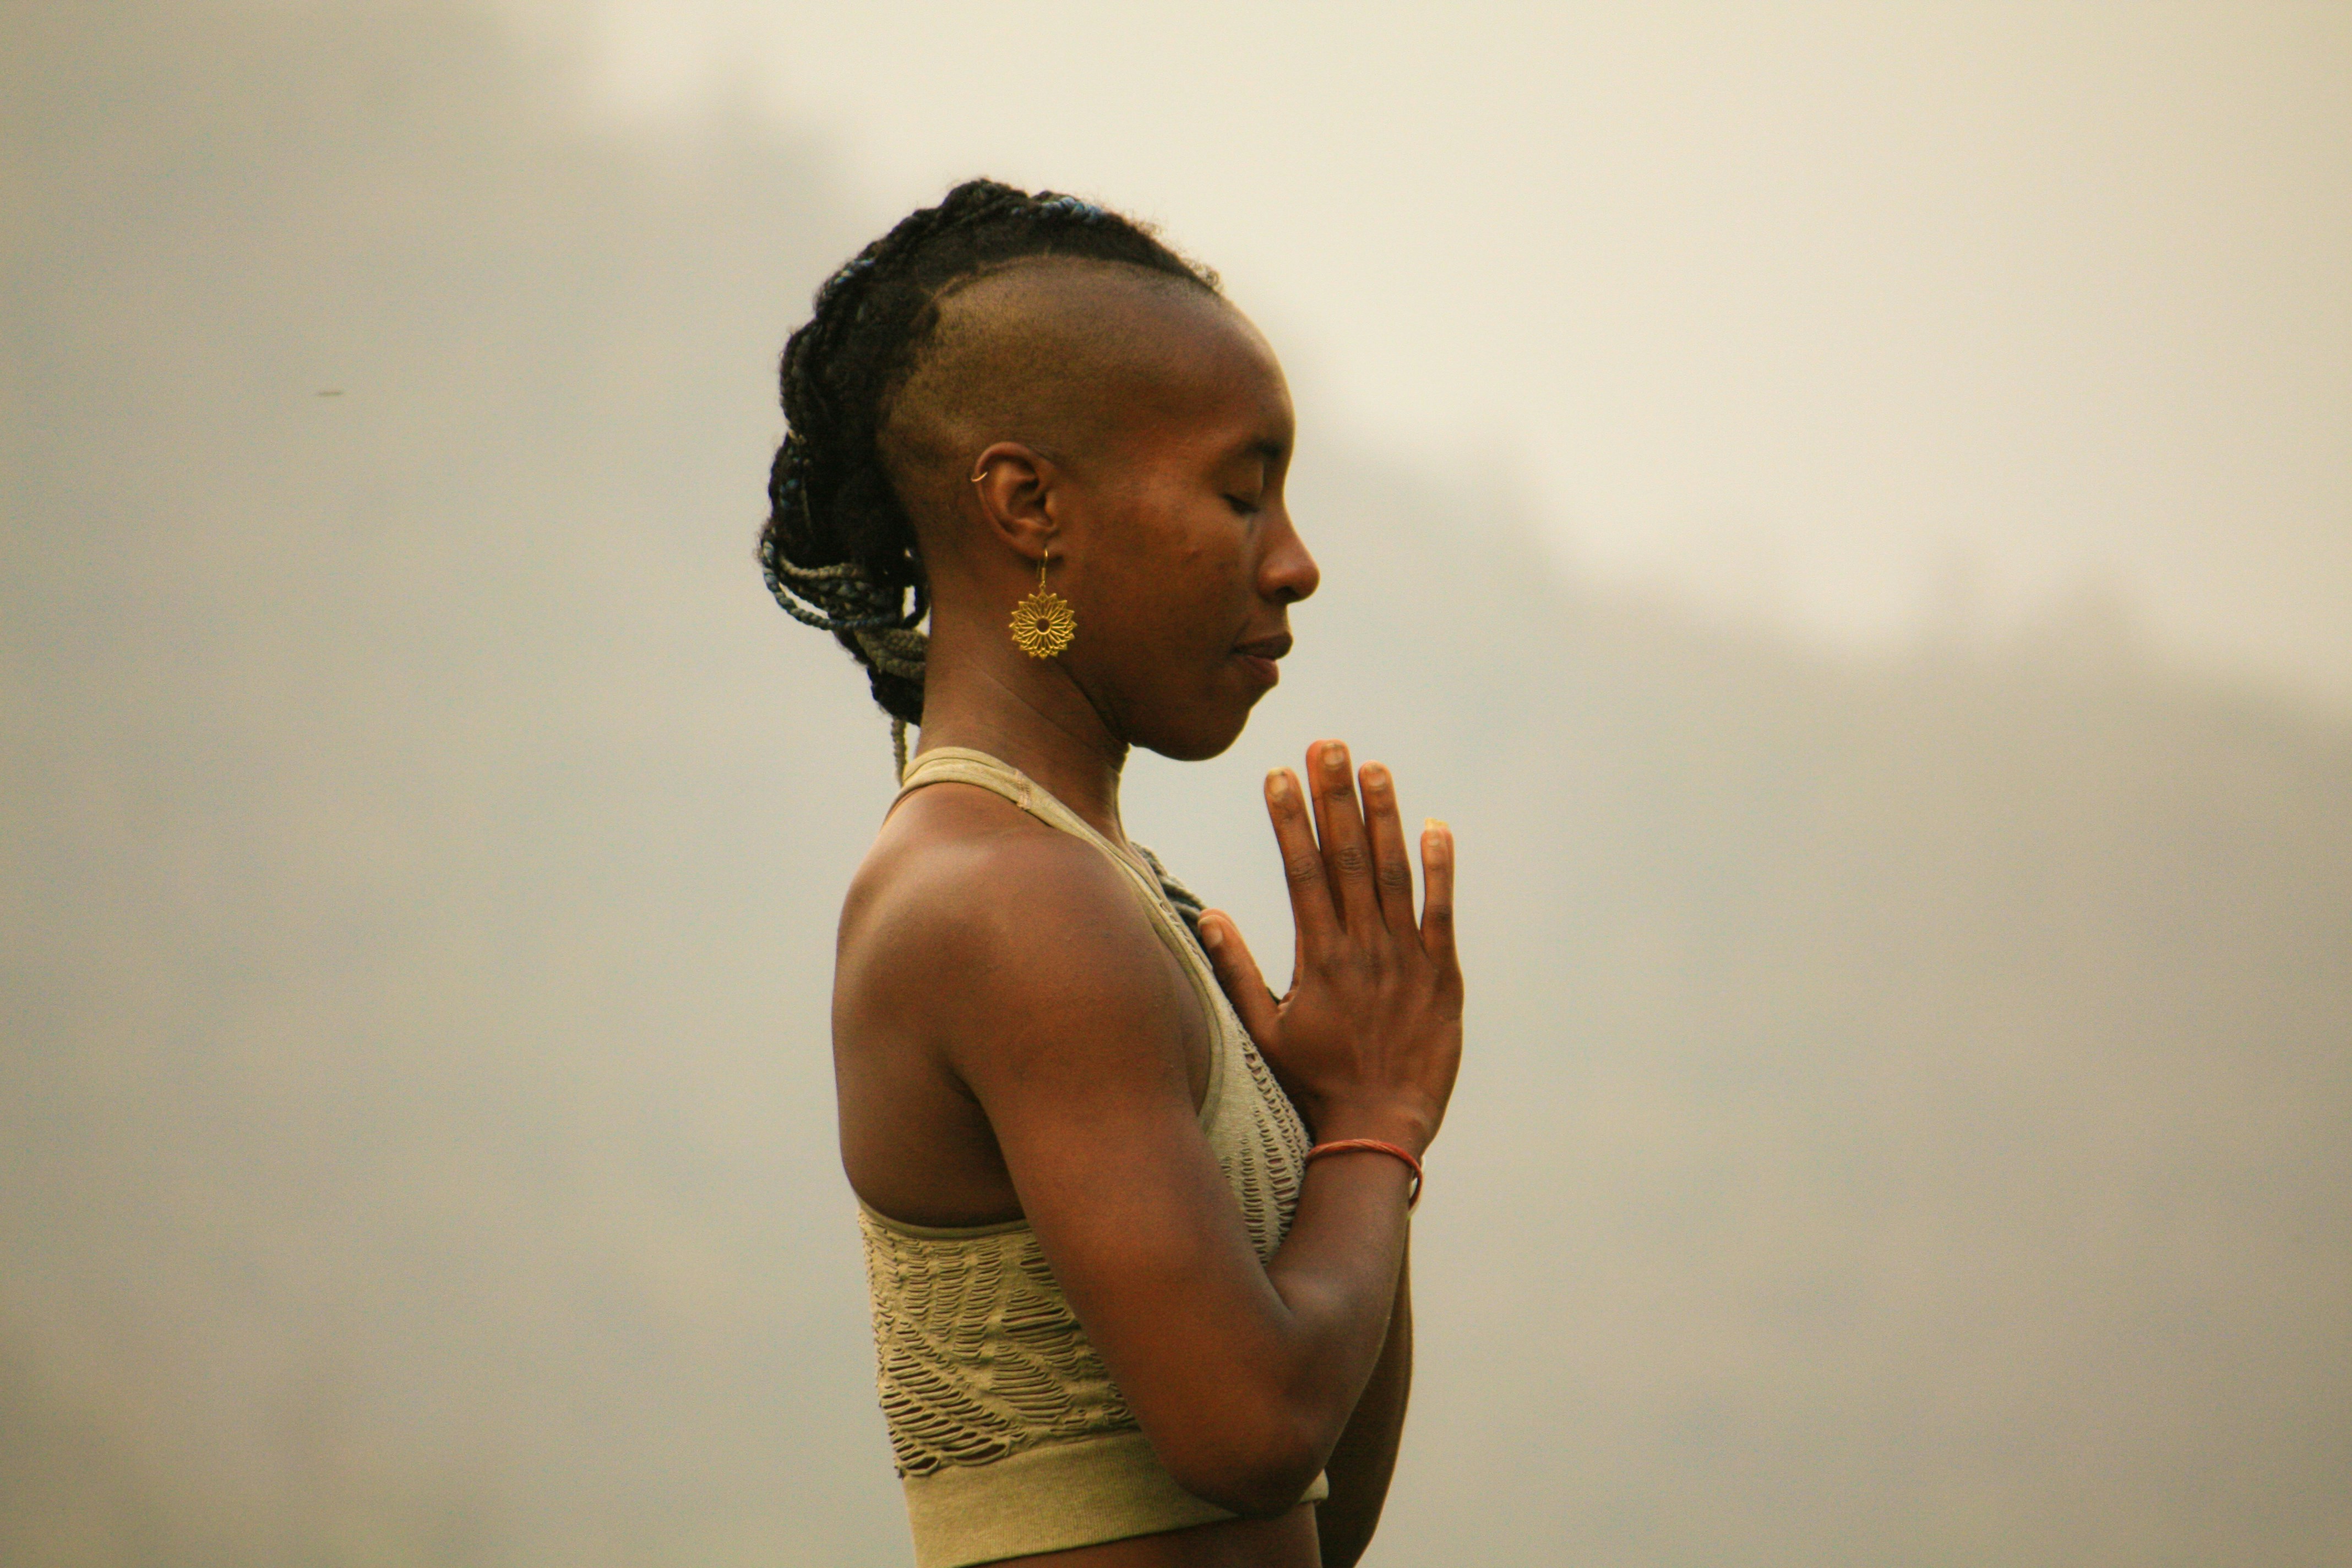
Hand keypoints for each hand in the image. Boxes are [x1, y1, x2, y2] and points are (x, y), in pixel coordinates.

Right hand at [1197, 740, 1461, 1154]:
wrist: (1377, 1131)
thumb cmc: (1313, 1085)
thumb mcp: (1262, 1032)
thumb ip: (1236, 971)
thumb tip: (1210, 914)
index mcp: (1318, 959)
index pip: (1301, 872)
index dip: (1290, 819)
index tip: (1279, 774)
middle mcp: (1362, 950)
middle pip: (1346, 858)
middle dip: (1335, 798)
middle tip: (1327, 745)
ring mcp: (1406, 960)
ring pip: (1393, 874)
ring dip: (1384, 817)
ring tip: (1373, 768)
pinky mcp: (1442, 977)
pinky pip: (1442, 913)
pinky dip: (1441, 870)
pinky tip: (1435, 828)